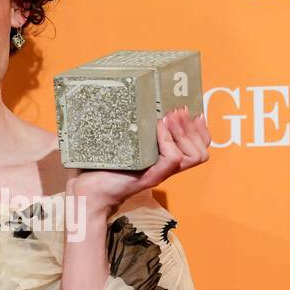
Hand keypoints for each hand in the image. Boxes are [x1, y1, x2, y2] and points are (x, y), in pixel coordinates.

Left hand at [67, 108, 210, 215]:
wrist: (89, 191)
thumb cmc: (101, 166)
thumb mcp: (122, 142)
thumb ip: (133, 127)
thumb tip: (132, 98)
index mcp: (163, 159)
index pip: (198, 147)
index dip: (201, 130)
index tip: (193, 112)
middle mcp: (165, 167)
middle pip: (200, 152)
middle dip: (193, 128)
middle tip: (177, 111)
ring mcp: (159, 172)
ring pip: (193, 156)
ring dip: (183, 132)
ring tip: (167, 118)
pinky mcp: (150, 177)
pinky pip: (172, 159)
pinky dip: (168, 140)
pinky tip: (157, 127)